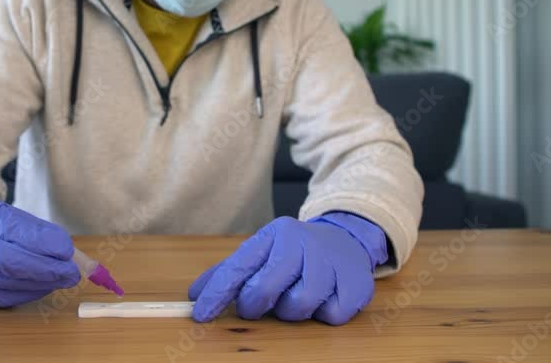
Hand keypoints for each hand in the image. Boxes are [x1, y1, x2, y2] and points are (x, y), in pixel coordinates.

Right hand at [0, 192, 80, 307]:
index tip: (66, 248)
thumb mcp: (13, 216)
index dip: (37, 240)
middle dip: (43, 267)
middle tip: (72, 272)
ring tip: (64, 278)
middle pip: (2, 259)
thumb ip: (40, 232)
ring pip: (4, 282)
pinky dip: (28, 292)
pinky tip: (45, 286)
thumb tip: (75, 256)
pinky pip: (1, 296)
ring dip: (40, 283)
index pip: (6, 226)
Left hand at [188, 214, 386, 323]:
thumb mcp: (261, 254)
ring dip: (293, 311)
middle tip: (258, 306)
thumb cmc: (294, 253)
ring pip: (299, 305)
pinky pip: (331, 315)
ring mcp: (330, 259)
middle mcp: (300, 241)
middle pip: (264, 288)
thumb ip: (228, 274)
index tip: (200, 314)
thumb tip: (194, 295)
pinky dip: (325, 313)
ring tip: (297, 296)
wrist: (346, 240)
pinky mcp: (356, 281)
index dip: (217, 293)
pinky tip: (327, 296)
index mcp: (272, 235)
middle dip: (255, 305)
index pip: (237, 266)